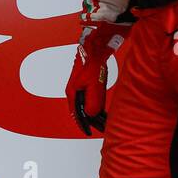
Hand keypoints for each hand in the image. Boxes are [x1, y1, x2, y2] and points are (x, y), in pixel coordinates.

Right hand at [65, 21, 128, 135]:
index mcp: (72, 91)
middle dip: (90, 120)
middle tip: (101, 128)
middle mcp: (75, 89)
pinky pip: (91, 96)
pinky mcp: (88, 81)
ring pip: (87, 103)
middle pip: (81, 109)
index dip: (82, 124)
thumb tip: (92, 114)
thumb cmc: (92, 62)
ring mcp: (81, 85)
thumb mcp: (94, 83)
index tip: (88, 132)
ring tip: (104, 120)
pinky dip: (97, 104)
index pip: (76, 112)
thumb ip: (93, 100)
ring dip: (94, 112)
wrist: (95, 46)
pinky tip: (103, 107)